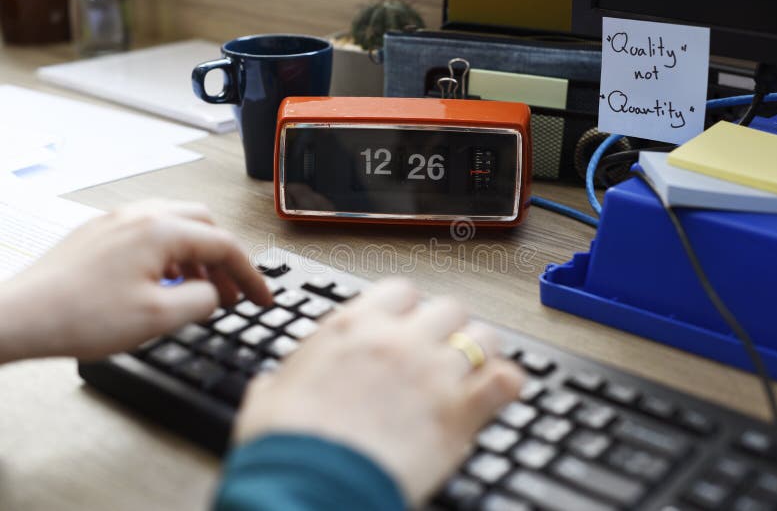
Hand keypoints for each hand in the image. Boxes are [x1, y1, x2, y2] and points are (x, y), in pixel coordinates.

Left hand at [0, 200, 270, 362]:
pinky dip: (170, 255)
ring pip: (176, 227)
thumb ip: (202, 301)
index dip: (250, 275)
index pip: (224, 245)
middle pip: (203, 225)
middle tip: (231, 292)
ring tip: (199, 292)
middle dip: (224, 259)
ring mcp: (116, 222)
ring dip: (197, 257)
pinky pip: (149, 234)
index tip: (262, 298)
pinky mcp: (98, 234)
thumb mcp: (160, 318)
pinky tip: (162, 284)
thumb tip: (214, 294)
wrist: (22, 317)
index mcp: (160, 230)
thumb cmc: (81, 316)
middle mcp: (140, 216)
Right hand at [235, 278, 523, 505]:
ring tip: (473, 371)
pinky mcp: (458, 412)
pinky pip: (505, 380)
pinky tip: (499, 392)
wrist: (307, 485)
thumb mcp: (269, 397)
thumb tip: (277, 383)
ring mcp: (433, 371)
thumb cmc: (286, 445)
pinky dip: (506, 384)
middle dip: (447, 328)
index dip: (409, 309)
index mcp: (354, 328)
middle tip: (441, 352)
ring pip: (483, 337)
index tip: (408, 325)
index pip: (401, 291)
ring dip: (480, 352)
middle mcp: (398, 339)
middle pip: (449, 308)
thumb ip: (284, 379)